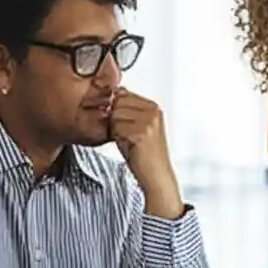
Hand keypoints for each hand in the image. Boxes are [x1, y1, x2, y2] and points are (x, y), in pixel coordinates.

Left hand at [108, 88, 182, 217]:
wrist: (155, 174)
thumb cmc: (143, 153)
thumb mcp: (137, 126)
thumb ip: (127, 110)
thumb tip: (113, 93)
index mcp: (154, 107)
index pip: (123, 94)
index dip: (117, 111)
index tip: (126, 127)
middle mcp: (153, 111)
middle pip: (117, 104)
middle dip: (115, 120)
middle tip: (127, 135)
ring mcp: (149, 121)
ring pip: (115, 116)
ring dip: (116, 130)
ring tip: (129, 141)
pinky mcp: (142, 132)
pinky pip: (116, 128)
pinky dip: (118, 139)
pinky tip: (130, 146)